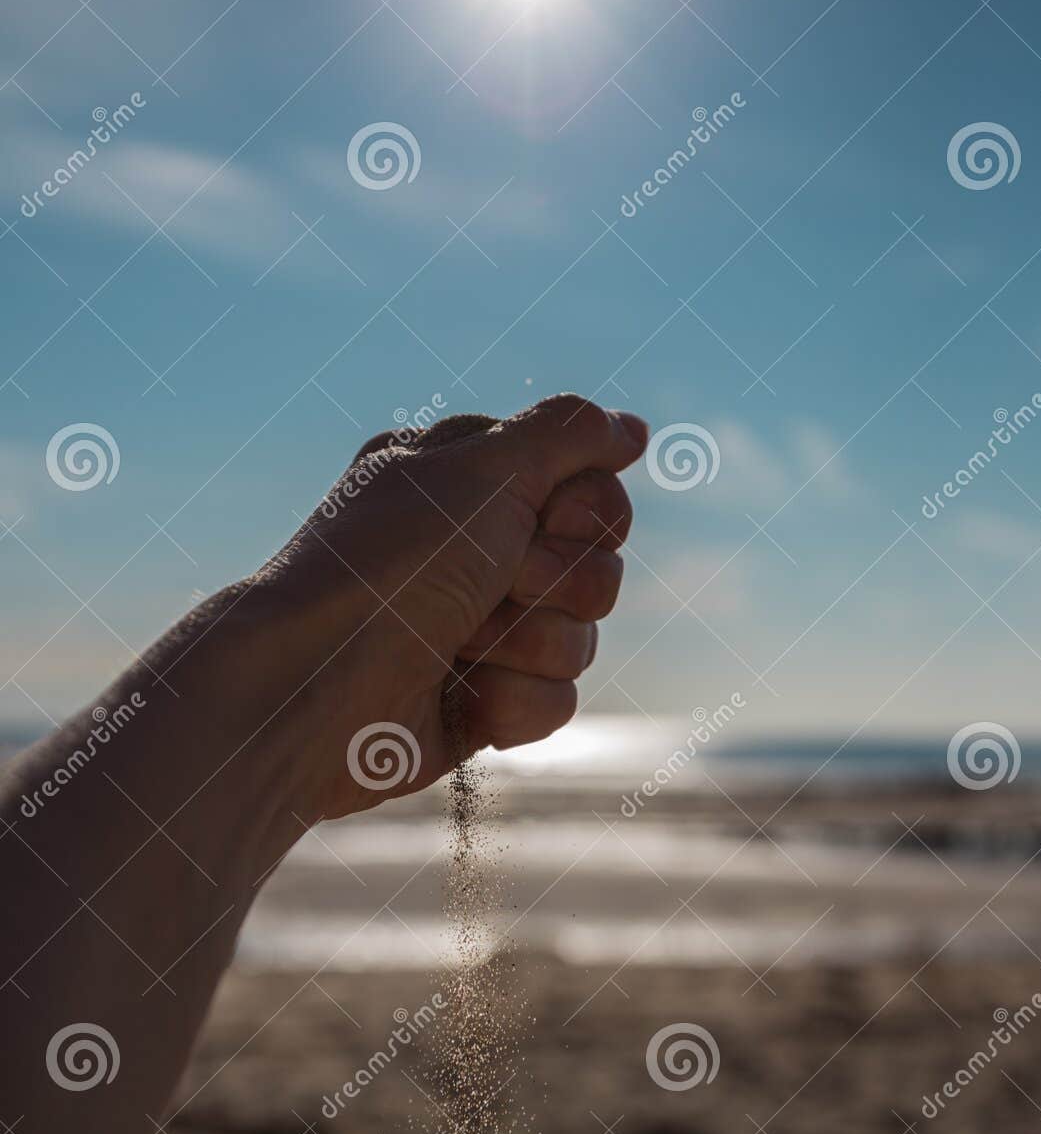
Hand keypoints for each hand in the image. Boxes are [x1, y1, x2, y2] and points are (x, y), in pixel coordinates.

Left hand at [252, 394, 647, 821]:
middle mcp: (477, 553)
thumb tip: (633, 429)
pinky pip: (558, 702)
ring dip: (527, 641)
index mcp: (468, 482)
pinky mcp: (484, 705)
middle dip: (556, 579)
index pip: (589, 490)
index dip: (584, 511)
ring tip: (459, 642)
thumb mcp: (482, 468)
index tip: (538, 516)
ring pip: (582, 639)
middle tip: (492, 579)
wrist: (313, 686)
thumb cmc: (386, 565)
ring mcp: (482, 632)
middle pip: (598, 566)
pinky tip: (460, 695)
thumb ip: (568, 435)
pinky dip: (511, 700)